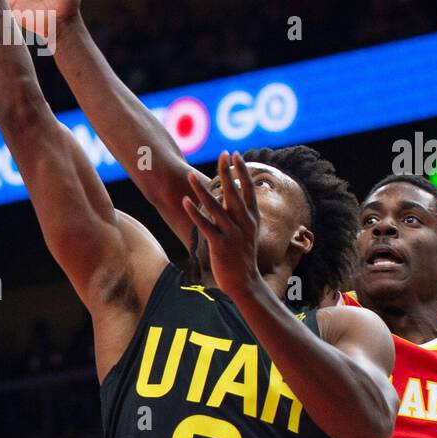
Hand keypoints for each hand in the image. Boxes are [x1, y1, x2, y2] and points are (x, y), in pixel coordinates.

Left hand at [182, 151, 263, 299]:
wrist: (245, 283)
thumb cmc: (244, 258)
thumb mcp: (249, 233)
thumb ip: (243, 215)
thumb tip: (235, 197)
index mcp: (252, 218)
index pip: (248, 189)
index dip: (241, 171)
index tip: (235, 154)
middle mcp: (243, 223)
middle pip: (233, 192)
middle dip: (227, 172)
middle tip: (222, 154)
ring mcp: (232, 233)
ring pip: (215, 207)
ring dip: (201, 190)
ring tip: (189, 176)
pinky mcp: (219, 244)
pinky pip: (205, 225)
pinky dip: (194, 212)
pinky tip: (185, 201)